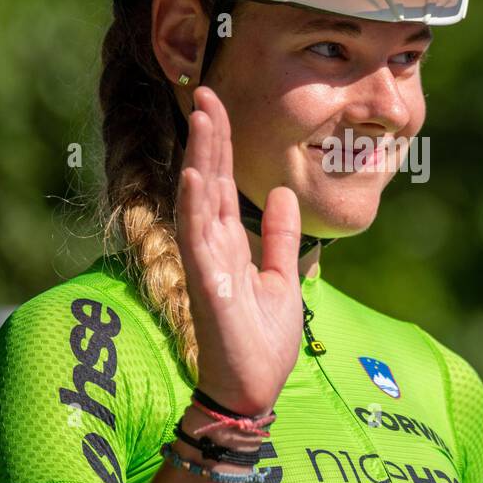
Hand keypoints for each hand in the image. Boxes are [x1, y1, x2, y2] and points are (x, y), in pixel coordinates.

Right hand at [175, 86, 303, 415]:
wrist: (254, 391)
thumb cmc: (262, 342)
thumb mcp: (282, 278)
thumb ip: (280, 237)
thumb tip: (285, 193)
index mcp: (228, 244)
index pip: (222, 182)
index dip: (221, 143)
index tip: (219, 103)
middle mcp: (210, 246)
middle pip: (209, 180)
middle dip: (209, 135)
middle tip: (207, 91)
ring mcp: (205, 263)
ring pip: (200, 199)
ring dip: (201, 156)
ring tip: (203, 116)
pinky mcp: (205, 283)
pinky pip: (197, 236)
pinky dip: (197, 203)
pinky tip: (199, 172)